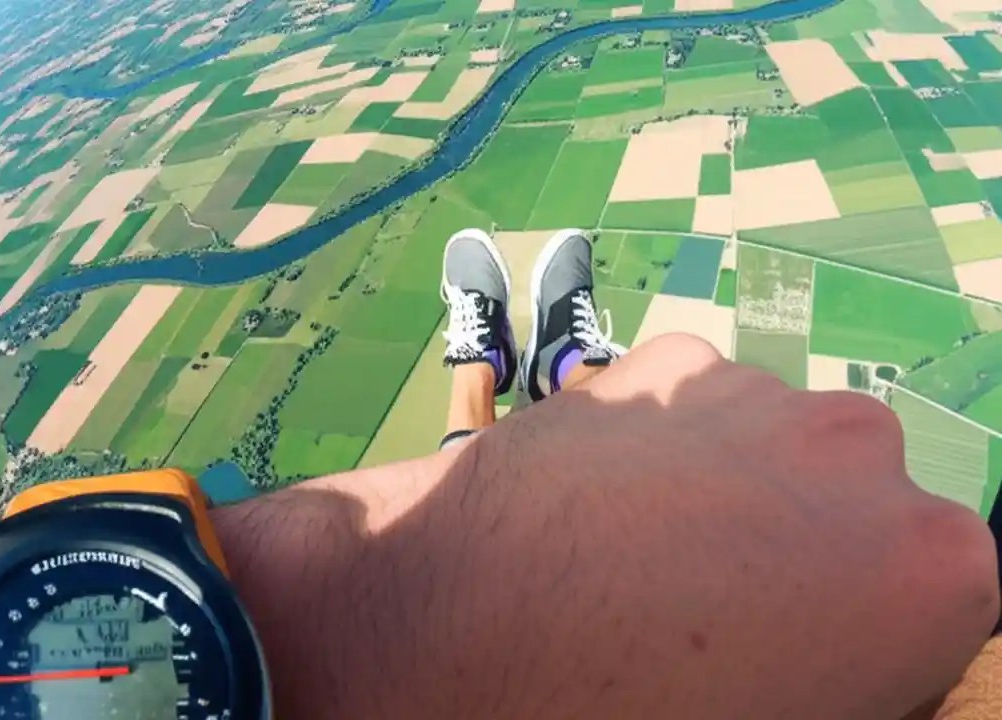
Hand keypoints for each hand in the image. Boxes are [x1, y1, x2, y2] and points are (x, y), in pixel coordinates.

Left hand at [219, 333, 998, 718]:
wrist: (454, 636)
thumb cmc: (628, 708)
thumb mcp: (780, 719)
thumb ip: (834, 672)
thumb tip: (803, 642)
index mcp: (933, 569)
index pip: (928, 597)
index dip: (853, 634)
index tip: (794, 658)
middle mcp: (865, 455)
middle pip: (856, 508)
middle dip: (801, 549)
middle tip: (709, 614)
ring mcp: (762, 391)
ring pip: (773, 447)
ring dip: (730, 489)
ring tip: (634, 560)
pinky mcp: (665, 357)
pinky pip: (693, 407)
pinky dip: (663, 445)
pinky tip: (596, 503)